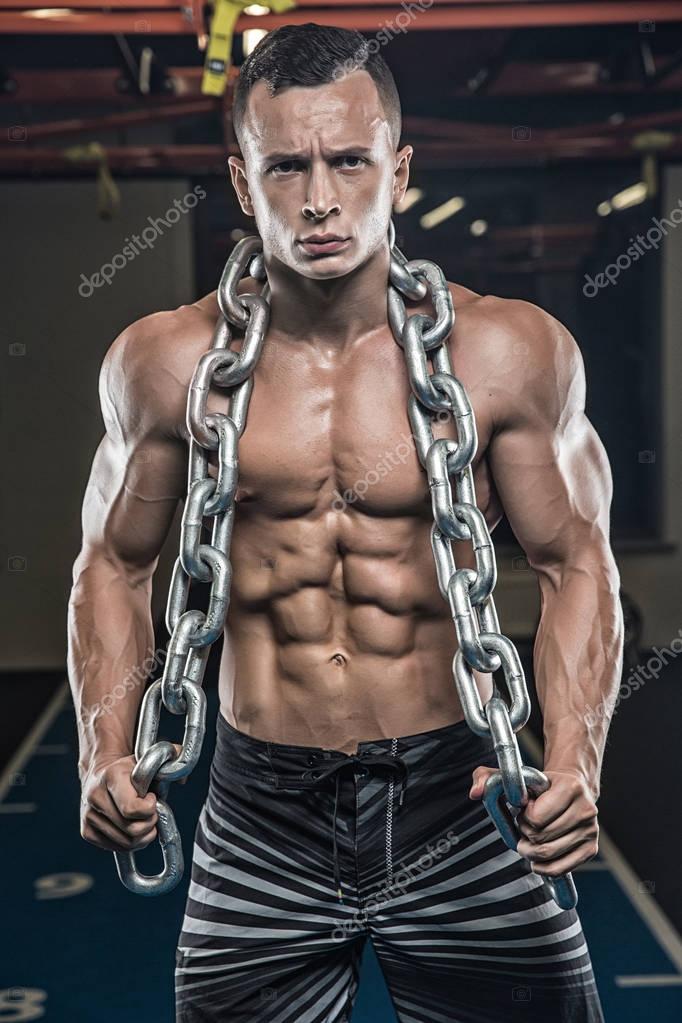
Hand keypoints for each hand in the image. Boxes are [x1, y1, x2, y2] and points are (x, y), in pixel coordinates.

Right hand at [79, 744, 184, 853]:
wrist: (100, 774)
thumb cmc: (129, 770)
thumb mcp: (148, 760)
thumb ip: (169, 758)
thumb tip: (183, 778)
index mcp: (111, 776)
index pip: (132, 809)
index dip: (150, 808)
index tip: (152, 798)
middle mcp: (95, 796)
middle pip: (132, 830)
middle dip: (150, 824)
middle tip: (151, 812)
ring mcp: (88, 815)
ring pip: (126, 843)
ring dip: (142, 835)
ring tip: (143, 820)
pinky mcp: (86, 831)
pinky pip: (117, 848)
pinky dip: (131, 843)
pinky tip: (132, 826)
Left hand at [469, 765, 598, 875]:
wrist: (573, 787)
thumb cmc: (542, 783)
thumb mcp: (517, 774)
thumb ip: (489, 777)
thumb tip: (475, 793)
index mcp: (571, 787)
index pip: (536, 817)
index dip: (523, 817)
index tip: (524, 809)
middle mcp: (586, 809)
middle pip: (542, 838)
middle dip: (525, 835)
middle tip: (524, 826)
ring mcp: (591, 830)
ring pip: (550, 854)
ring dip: (532, 851)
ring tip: (530, 838)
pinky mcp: (592, 848)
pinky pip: (563, 868)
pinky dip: (544, 868)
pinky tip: (537, 859)